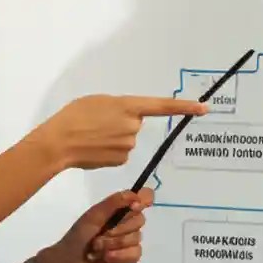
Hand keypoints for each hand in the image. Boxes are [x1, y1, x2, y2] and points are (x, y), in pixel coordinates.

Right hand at [33, 95, 206, 169]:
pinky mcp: (121, 160)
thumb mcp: (98, 101)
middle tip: (98, 123)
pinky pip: (120, 153)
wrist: (58, 142)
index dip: (185, 107)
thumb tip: (127, 118)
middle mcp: (132, 126)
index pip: (162, 106)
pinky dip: (109, 151)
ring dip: (113, 138)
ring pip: (126, 139)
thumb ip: (117, 107)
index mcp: (127, 106)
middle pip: (134, 124)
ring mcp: (128, 145)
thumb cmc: (74, 116)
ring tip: (92, 135)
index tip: (204, 108)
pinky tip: (93, 148)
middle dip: (120, 123)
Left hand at [35, 188, 155, 262]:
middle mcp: (129, 223)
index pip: (145, 197)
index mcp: (121, 209)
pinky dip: (119, 255)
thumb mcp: (93, 216)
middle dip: (118, 228)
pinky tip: (106, 257)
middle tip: (100, 234)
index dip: (144, 199)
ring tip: (97, 248)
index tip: (133, 206)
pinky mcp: (131, 257)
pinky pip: (135, 253)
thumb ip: (113, 203)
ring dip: (113, 243)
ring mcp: (132, 241)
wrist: (71, 261)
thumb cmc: (80, 235)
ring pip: (136, 238)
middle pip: (140, 219)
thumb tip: (136, 195)